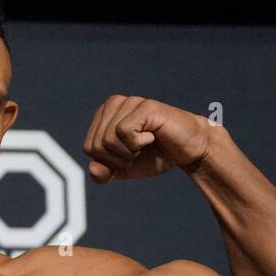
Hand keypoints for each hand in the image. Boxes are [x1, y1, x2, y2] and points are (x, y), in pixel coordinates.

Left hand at [82, 96, 211, 182]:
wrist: (187, 151)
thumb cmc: (155, 155)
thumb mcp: (124, 169)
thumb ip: (104, 172)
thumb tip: (93, 168)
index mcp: (104, 116)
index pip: (88, 148)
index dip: (108, 162)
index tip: (128, 155)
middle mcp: (114, 104)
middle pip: (96, 145)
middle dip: (117, 158)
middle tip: (138, 151)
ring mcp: (129, 102)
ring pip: (108, 140)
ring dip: (128, 152)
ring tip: (145, 143)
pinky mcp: (144, 106)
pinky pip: (124, 132)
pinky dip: (137, 144)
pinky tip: (151, 136)